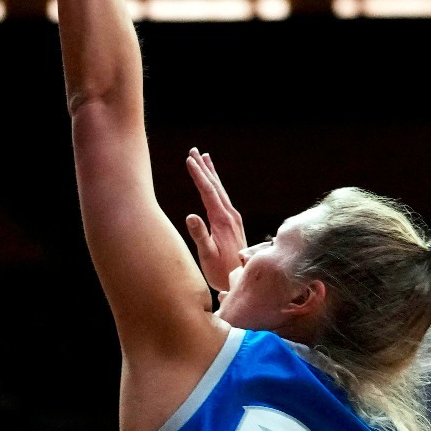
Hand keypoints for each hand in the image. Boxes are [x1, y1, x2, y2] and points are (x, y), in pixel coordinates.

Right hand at [183, 149, 246, 292]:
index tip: (189, 160)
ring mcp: (234, 218)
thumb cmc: (221, 271)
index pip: (208, 192)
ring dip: (211, 173)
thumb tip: (190, 215)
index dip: (198, 175)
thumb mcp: (207, 255)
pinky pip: (223, 197)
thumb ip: (200, 235)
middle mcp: (230, 216)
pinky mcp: (234, 223)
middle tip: (193, 150)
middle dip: (204, 167)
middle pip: (215, 186)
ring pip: (220, 190)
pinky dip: (216, 185)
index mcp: (222, 220)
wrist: (242, 280)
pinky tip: (213, 184)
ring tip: (204, 158)